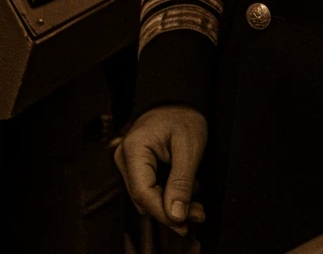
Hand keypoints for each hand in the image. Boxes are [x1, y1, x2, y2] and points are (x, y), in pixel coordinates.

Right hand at [113, 104, 207, 236]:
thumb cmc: (183, 116)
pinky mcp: (136, 167)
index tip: (184, 223)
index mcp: (134, 149)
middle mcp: (125, 158)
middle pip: (145, 198)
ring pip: (148, 197)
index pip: (143, 193)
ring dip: (171, 205)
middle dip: (171, 211)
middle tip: (197, 215)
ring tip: (196, 206)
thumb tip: (175, 215)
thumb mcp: (189, 147)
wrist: (179, 98)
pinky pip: (150, 189)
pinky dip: (168, 195)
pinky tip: (186, 194)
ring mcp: (129, 163)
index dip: (163, 212)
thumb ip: (181, 182)